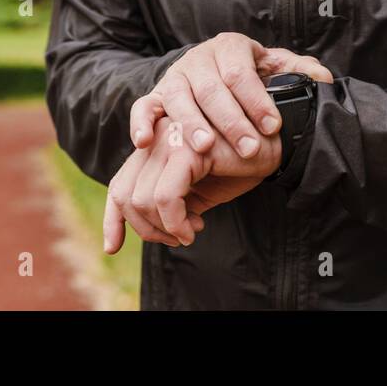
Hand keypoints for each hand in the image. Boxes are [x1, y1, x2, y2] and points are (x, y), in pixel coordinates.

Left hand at [103, 115, 280, 254]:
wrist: (274, 146)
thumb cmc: (236, 167)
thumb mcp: (196, 191)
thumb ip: (168, 203)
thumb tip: (146, 230)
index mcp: (153, 147)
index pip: (119, 185)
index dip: (113, 219)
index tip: (112, 247)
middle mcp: (155, 138)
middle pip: (125, 195)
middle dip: (146, 229)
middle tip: (177, 239)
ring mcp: (169, 139)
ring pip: (142, 199)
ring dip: (164, 229)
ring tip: (190, 234)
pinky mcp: (187, 148)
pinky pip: (165, 197)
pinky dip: (175, 223)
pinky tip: (195, 229)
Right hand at [129, 34, 331, 159]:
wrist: (215, 72)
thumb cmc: (250, 75)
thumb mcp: (275, 68)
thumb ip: (299, 70)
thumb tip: (322, 78)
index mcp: (230, 47)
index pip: (241, 72)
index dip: (257, 100)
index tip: (273, 126)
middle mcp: (198, 58)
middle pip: (211, 89)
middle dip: (231, 121)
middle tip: (249, 148)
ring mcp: (174, 76)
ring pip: (177, 98)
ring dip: (190, 124)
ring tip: (206, 147)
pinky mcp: (155, 95)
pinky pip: (143, 107)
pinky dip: (140, 122)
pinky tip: (146, 142)